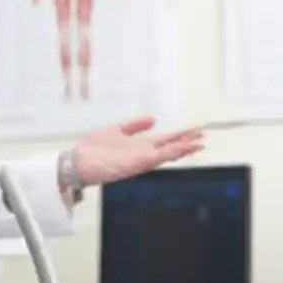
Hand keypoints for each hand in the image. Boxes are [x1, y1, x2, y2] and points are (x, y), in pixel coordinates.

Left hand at [71, 116, 203, 186]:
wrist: (79, 161)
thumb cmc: (93, 149)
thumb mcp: (117, 130)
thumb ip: (135, 125)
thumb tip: (153, 119)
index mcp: (140, 146)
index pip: (165, 140)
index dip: (181, 135)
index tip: (196, 129)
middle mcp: (143, 154)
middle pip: (171, 147)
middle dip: (187, 142)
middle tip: (204, 136)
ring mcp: (141, 160)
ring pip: (168, 153)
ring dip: (184, 149)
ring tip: (200, 143)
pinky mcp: (137, 163)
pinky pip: (157, 157)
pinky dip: (171, 153)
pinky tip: (182, 148)